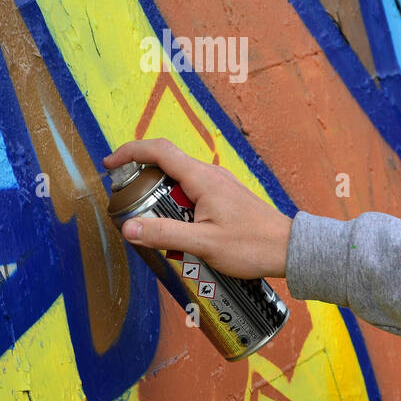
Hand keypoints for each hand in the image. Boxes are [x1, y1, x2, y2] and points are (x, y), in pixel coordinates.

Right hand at [103, 138, 292, 280]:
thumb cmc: (251, 246)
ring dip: (159, 193)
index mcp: (202, 178)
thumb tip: (128, 228)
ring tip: (150, 220)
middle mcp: (209, 174)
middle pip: (166, 163)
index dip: (130, 152)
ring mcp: (218, 184)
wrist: (289, 250)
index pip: (159, 151)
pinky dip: (176, 202)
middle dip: (141, 177)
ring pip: (179, 178)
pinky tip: (177, 228)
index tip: (111, 163)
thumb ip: (165, 235)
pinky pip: (192, 190)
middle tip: (126, 201)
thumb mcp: (203, 244)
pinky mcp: (224, 196)